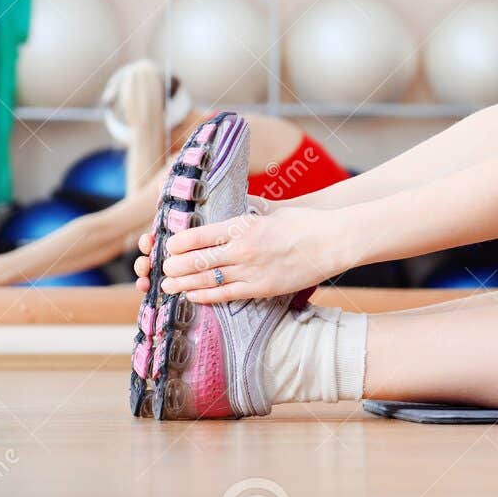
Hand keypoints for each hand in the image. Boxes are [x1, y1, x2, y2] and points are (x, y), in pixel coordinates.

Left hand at [132, 203, 349, 304]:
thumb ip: (249, 207)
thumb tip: (233, 201)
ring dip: (182, 283)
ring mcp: (251, 271)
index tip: (169, 246)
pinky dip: (205, 296)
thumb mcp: (273, 209)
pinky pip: (226, 295)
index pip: (197, 236)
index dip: (177, 243)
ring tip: (168, 285)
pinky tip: (193, 295)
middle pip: (195, 261)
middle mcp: (242, 249)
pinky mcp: (261, 288)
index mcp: (243, 226)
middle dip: (174, 266)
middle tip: (164, 268)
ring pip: (206, 280)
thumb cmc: (306, 223)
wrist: (334, 243)